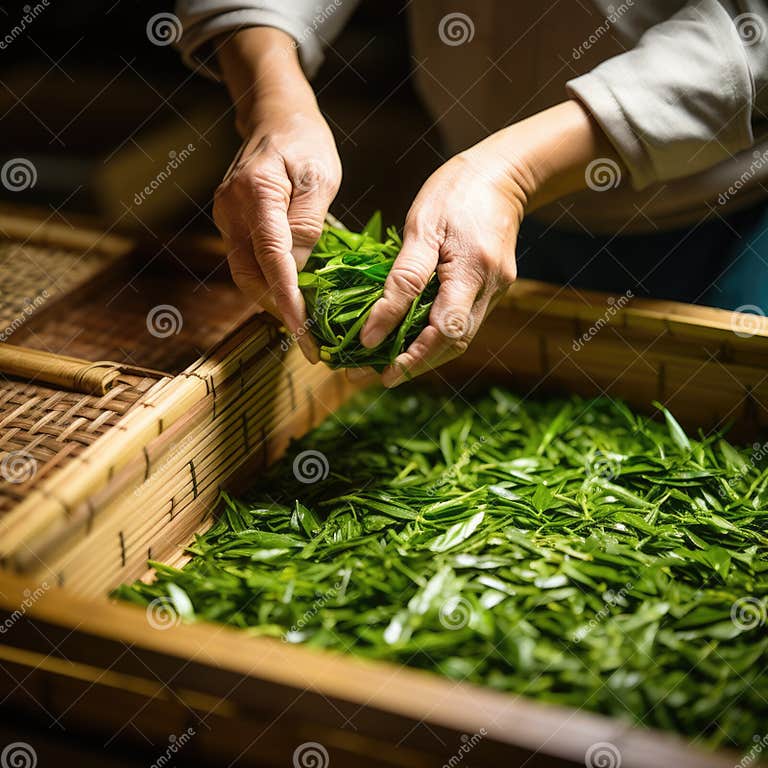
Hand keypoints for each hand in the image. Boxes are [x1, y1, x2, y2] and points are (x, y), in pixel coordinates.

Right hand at [212, 28, 341, 361]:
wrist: (274, 116)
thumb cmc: (305, 142)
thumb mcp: (321, 178)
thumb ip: (308, 224)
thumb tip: (297, 271)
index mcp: (257, 193)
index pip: (271, 258)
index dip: (287, 298)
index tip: (303, 331)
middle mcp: (231, 209)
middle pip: (249, 276)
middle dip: (278, 311)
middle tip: (310, 341)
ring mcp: (226, 217)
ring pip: (245, 274)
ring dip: (273, 301)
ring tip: (306, 325)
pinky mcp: (230, 223)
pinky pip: (248, 261)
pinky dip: (269, 283)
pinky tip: (293, 297)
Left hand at [359, 100, 619, 385]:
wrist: (503, 175)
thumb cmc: (455, 192)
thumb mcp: (422, 224)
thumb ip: (404, 273)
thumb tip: (378, 320)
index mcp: (472, 270)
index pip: (441, 325)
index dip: (408, 348)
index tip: (371, 356)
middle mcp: (489, 289)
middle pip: (452, 344)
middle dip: (413, 365)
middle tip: (373, 375)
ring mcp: (494, 293)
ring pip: (459, 340)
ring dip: (423, 358)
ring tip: (385, 367)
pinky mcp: (492, 291)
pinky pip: (462, 323)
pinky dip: (434, 339)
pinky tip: (409, 342)